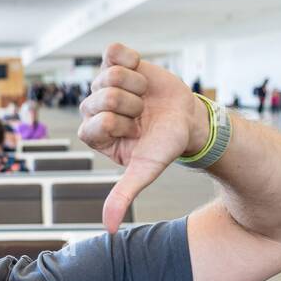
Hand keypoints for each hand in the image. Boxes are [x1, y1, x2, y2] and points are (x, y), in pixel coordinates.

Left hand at [78, 43, 210, 232]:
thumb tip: (109, 229)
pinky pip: (115, 51)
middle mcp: (93, 109)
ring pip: (109, 73)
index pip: (98, 121)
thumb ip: (122, 196)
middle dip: (132, 105)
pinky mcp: (116, 62)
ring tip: (144, 97)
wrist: (187, 120)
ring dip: (136, 85)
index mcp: (93, 134)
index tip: (136, 131)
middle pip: (103, 95)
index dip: (122, 124)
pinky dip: (132, 61)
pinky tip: (140, 72)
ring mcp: (103, 84)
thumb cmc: (164, 147)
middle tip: (143, 114)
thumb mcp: (144, 172)